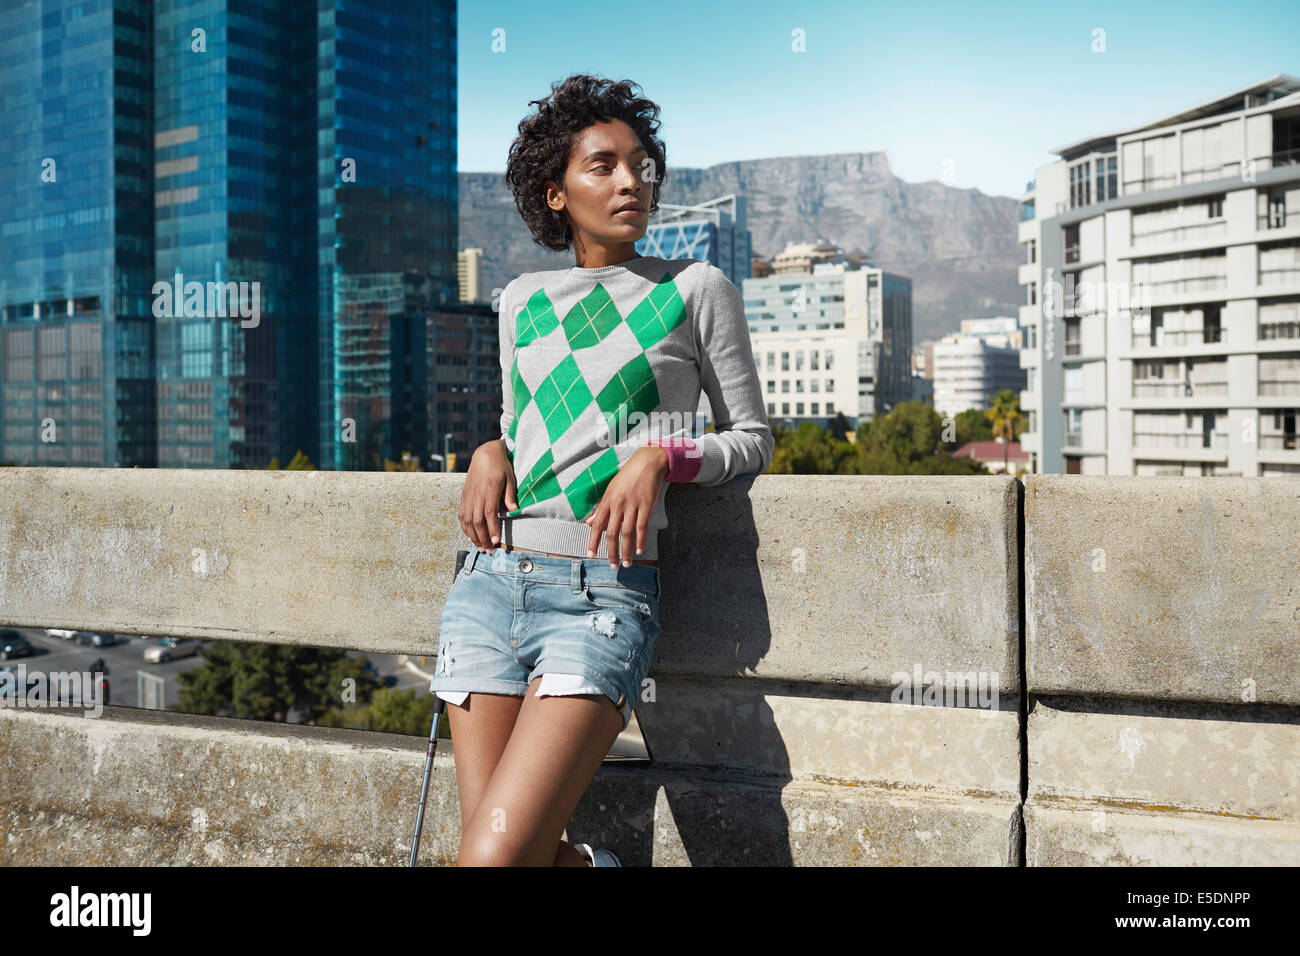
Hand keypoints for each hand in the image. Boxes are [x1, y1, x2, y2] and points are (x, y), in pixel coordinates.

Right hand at [459, 439, 517, 551]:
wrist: (484, 454)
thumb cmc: (500, 466)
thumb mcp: (510, 477)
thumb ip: (510, 495)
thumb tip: (514, 511)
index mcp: (489, 489)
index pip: (489, 513)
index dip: (492, 528)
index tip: (496, 541)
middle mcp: (477, 494)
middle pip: (477, 520)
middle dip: (483, 538)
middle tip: (489, 551)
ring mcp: (468, 495)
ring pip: (467, 520)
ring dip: (473, 536)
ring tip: (480, 548)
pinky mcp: (464, 496)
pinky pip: (462, 515)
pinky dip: (465, 528)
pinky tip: (470, 536)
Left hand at [583, 445, 668, 567]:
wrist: (647, 463)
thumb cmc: (627, 477)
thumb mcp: (610, 490)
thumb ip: (601, 508)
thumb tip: (589, 523)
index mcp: (607, 500)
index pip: (597, 525)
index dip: (593, 541)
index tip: (591, 555)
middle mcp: (618, 504)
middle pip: (612, 533)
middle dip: (611, 552)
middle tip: (612, 566)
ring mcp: (633, 505)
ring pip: (627, 533)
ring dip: (626, 551)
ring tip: (627, 564)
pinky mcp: (646, 505)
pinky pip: (642, 527)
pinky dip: (640, 541)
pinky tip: (639, 551)